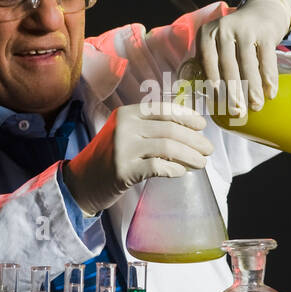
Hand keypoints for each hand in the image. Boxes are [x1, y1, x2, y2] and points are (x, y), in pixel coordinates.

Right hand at [62, 102, 214, 215]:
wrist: (82, 182)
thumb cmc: (110, 158)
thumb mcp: (125, 134)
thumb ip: (149, 127)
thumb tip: (189, 129)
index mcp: (126, 113)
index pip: (162, 110)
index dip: (186, 116)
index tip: (202, 126)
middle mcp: (124, 127)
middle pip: (169, 129)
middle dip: (194, 140)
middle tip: (208, 149)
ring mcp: (122, 148)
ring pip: (167, 147)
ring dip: (190, 156)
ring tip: (202, 163)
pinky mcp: (122, 170)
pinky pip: (157, 167)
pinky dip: (174, 169)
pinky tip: (182, 172)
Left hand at [197, 0, 290, 117]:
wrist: (262, 11)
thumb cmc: (235, 37)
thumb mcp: (217, 43)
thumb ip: (209, 64)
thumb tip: (205, 98)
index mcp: (207, 34)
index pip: (208, 63)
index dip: (214, 86)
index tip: (219, 105)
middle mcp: (224, 28)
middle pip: (228, 66)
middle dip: (234, 93)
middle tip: (238, 112)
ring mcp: (246, 29)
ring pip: (249, 65)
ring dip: (253, 89)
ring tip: (256, 107)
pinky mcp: (266, 33)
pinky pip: (267, 60)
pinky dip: (269, 78)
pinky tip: (271, 93)